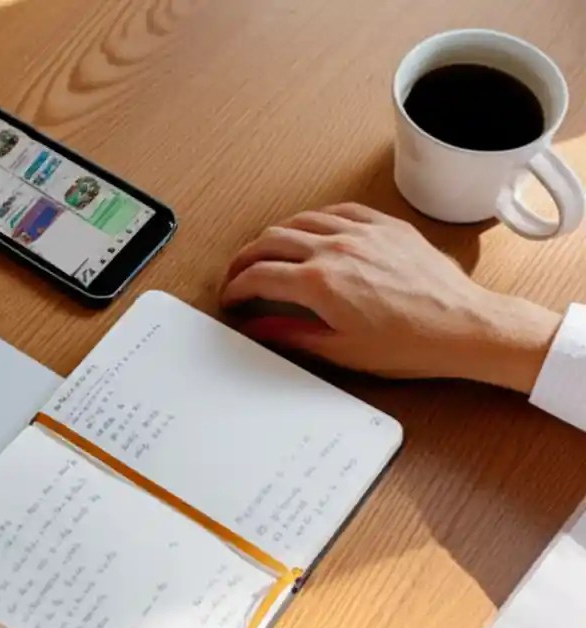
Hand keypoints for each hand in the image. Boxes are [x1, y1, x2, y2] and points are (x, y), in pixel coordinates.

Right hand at [221, 203, 562, 392]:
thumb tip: (260, 328)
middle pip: (270, 240)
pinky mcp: (386, 226)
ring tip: (268, 252)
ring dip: (275, 235)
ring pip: (300, 221)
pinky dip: (315, 219)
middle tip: (239, 274)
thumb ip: (292, 334)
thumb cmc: (410, 345)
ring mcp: (361, 232)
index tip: (231, 296)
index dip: (236, 287)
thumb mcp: (341, 350)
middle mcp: (335, 249)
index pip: (259, 276)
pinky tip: (311, 230)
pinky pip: (338, 211)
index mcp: (319, 283)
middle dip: (245, 258)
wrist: (463, 327)